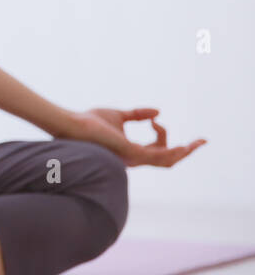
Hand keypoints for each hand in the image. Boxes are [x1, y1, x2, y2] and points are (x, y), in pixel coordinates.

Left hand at [63, 107, 205, 166]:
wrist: (73, 124)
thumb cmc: (90, 121)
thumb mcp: (120, 116)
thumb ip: (137, 115)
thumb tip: (158, 113)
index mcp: (131, 152)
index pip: (157, 149)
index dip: (163, 133)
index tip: (153, 119)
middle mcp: (133, 159)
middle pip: (167, 160)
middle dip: (186, 151)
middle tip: (202, 141)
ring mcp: (132, 158)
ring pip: (166, 161)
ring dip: (184, 152)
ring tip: (199, 142)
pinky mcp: (130, 153)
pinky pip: (157, 157)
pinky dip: (171, 150)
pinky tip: (182, 144)